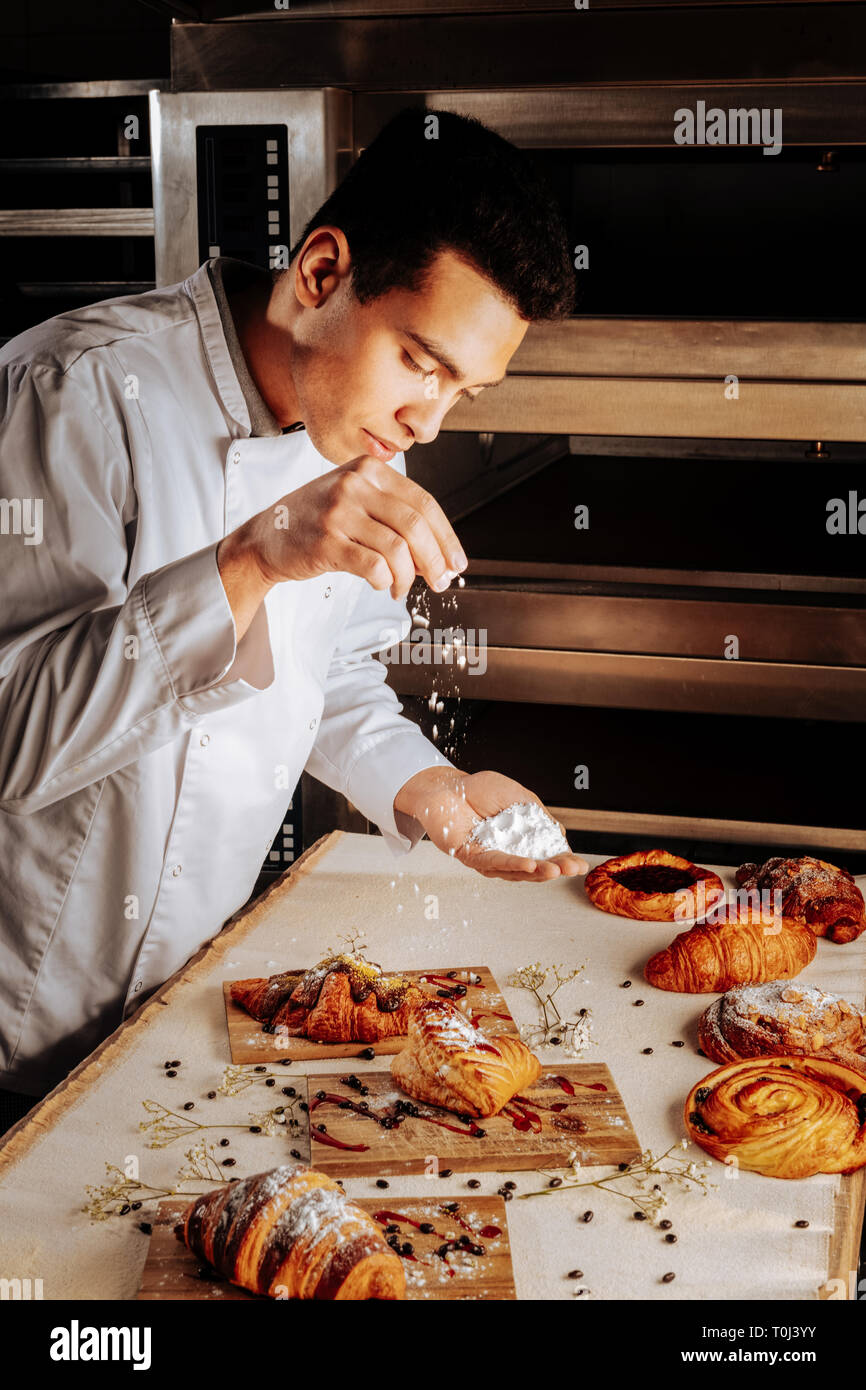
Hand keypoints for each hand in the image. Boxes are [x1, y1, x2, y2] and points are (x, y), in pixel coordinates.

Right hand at [236, 454, 465, 599]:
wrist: (266, 537)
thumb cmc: (316, 522)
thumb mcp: (355, 501)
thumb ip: (394, 516)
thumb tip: (439, 555)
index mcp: (369, 470)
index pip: (424, 503)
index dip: (446, 537)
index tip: (457, 562)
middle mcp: (355, 484)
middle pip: (415, 525)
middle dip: (435, 560)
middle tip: (441, 583)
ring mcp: (338, 511)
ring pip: (397, 548)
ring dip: (408, 577)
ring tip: (400, 588)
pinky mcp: (325, 541)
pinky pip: (373, 565)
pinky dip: (384, 580)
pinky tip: (380, 585)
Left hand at [395, 766, 588, 882]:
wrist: (447, 785)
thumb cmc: (479, 790)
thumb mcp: (519, 798)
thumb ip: (538, 816)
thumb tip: (560, 834)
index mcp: (519, 839)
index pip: (545, 853)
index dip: (563, 860)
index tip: (579, 864)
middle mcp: (506, 852)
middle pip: (534, 867)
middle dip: (555, 869)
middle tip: (572, 869)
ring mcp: (489, 858)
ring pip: (516, 870)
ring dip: (537, 871)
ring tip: (554, 870)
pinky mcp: (471, 858)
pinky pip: (494, 863)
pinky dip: (513, 865)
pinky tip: (529, 865)